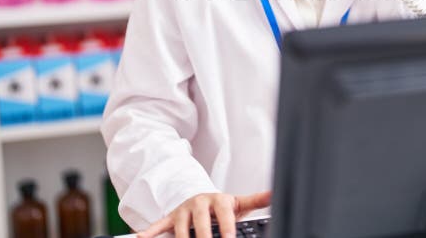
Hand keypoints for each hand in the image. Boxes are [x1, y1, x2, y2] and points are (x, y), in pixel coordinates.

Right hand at [137, 191, 271, 237]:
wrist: (200, 197)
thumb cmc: (220, 205)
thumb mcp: (238, 202)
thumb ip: (257, 200)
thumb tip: (275, 194)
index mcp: (218, 200)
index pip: (224, 215)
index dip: (227, 228)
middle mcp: (199, 203)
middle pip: (201, 224)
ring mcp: (183, 211)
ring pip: (180, 229)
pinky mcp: (170, 218)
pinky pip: (158, 226)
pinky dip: (150, 232)